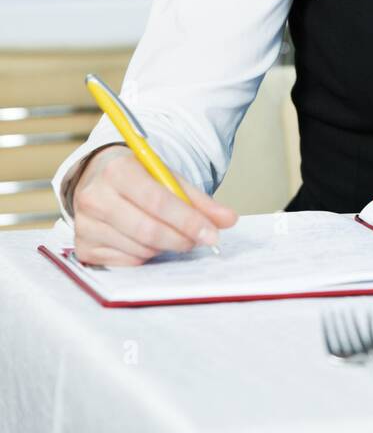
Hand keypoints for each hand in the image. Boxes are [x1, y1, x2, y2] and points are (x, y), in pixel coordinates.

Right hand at [71, 144, 237, 266]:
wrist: (99, 178)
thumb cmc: (138, 177)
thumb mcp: (167, 177)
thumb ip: (198, 200)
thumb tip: (229, 220)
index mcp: (117, 170)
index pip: (158, 201)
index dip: (188, 220)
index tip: (212, 234)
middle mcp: (95, 197)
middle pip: (148, 230)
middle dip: (181, 239)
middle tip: (199, 240)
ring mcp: (85, 225)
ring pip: (140, 249)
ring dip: (164, 247)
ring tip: (170, 234)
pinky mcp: (83, 248)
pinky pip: (126, 262)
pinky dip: (145, 255)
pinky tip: (147, 241)